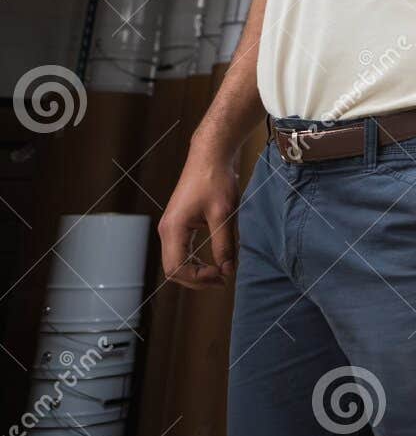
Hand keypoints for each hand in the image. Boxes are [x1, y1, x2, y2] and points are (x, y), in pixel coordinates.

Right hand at [157, 139, 240, 289]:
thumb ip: (224, 244)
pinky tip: (215, 261)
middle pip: (173, 269)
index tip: (223, 275)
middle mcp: (167, 230)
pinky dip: (196, 261)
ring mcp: (171, 227)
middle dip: (197, 279)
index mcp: (173, 229)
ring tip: (222, 272)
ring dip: (197, 271)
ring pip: (177, 261)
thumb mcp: (224, 214)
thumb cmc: (216, 180)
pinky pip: (182, 251)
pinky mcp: (179, 223)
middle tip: (224, 279)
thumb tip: (228, 270)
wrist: (210, 156)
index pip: (176, 269)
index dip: (198, 278)